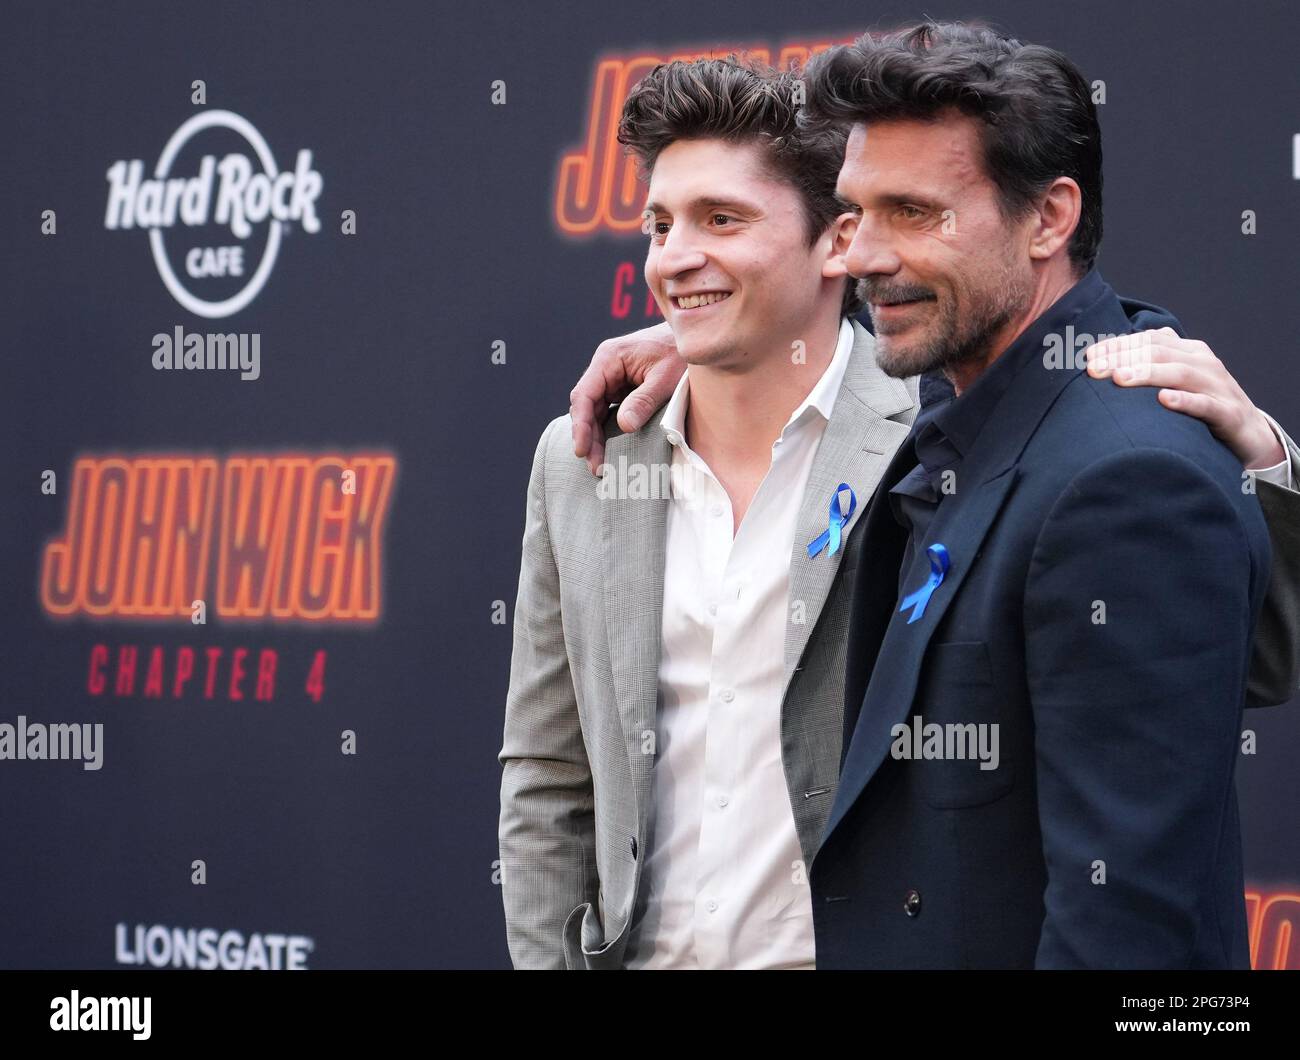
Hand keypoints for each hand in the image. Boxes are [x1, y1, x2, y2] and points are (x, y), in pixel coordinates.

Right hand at [569, 320, 684, 474]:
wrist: (696, 342)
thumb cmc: (681, 355)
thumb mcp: (666, 378)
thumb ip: (644, 400)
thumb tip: (624, 426)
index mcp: (609, 358)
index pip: (584, 394)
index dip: (580, 425)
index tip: (582, 450)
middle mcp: (605, 367)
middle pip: (586, 407)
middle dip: (589, 438)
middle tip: (597, 468)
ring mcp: (613, 378)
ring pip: (595, 412)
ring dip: (597, 439)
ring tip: (602, 467)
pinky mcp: (622, 388)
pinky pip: (608, 412)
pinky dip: (607, 432)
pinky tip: (610, 452)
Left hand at [1086, 327, 1284, 469]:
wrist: (1250, 433)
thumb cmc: (1203, 403)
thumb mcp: (1178, 380)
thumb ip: (1153, 365)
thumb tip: (1111, 356)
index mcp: (1189, 351)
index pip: (1148, 340)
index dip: (1117, 346)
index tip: (1088, 357)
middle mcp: (1204, 363)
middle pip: (1159, 353)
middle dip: (1123, 358)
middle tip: (1094, 369)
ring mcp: (1217, 387)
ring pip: (1180, 373)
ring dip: (1147, 374)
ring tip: (1119, 378)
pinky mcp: (1227, 413)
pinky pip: (1205, 405)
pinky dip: (1184, 401)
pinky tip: (1163, 400)